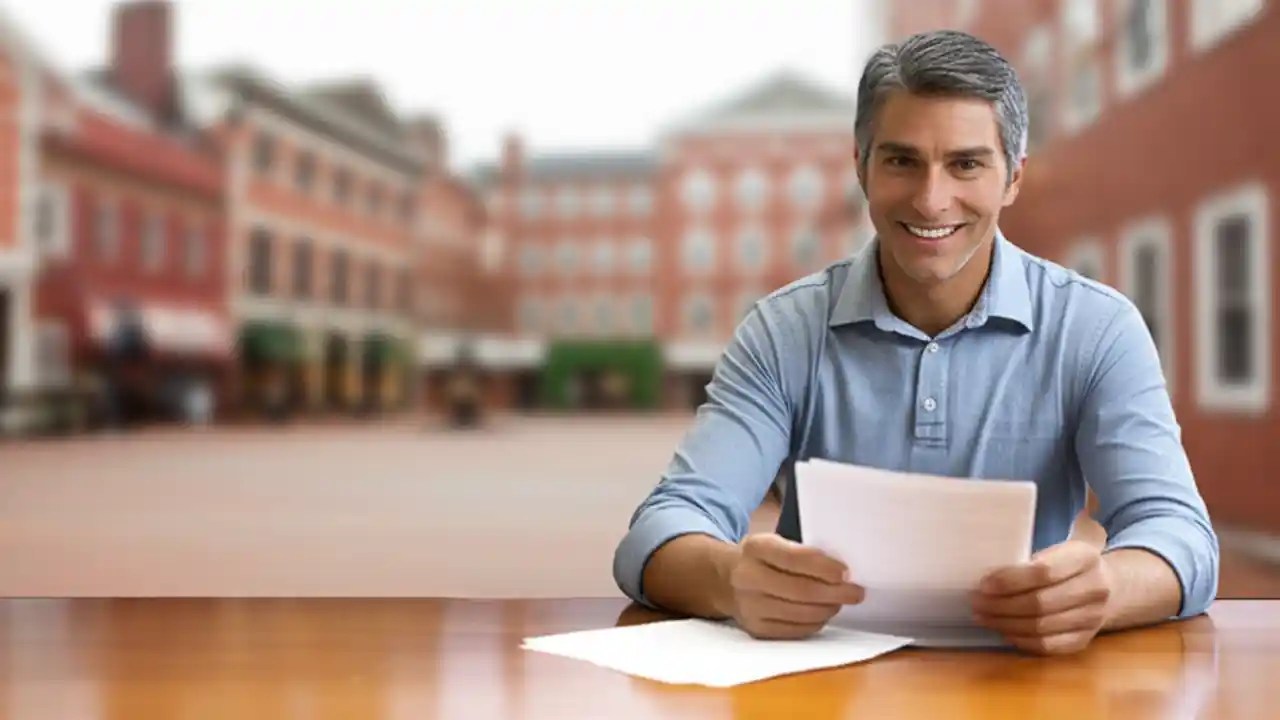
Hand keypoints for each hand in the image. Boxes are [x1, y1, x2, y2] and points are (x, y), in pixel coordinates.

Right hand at [728, 533, 864, 639]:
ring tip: (839, 602)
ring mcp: (750, 606)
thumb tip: (842, 574)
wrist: (726, 579)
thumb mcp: (775, 543)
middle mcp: (748, 577)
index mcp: (755, 548)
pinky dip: (815, 623)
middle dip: (835, 593)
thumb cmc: (762, 559)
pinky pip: (795, 630)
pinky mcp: (756, 628)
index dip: (824, 568)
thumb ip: (802, 553)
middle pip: (801, 591)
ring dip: (828, 609)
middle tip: (856, 592)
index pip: (795, 559)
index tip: (846, 573)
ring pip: (801, 613)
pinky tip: (822, 613)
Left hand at [971, 540, 1113, 654]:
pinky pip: (1048, 645)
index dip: (1010, 580)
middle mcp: (1095, 589)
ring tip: (982, 616)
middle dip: (1001, 605)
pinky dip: (1021, 640)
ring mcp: (1093, 618)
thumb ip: (1029, 555)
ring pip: (1041, 627)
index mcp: (1085, 557)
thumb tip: (986, 572)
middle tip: (975, 602)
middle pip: (1039, 603)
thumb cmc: (1068, 564)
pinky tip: (1003, 631)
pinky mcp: (1085, 640)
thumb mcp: (1058, 548)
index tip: (983, 584)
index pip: (1043, 572)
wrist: (1110, 587)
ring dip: (1005, 623)